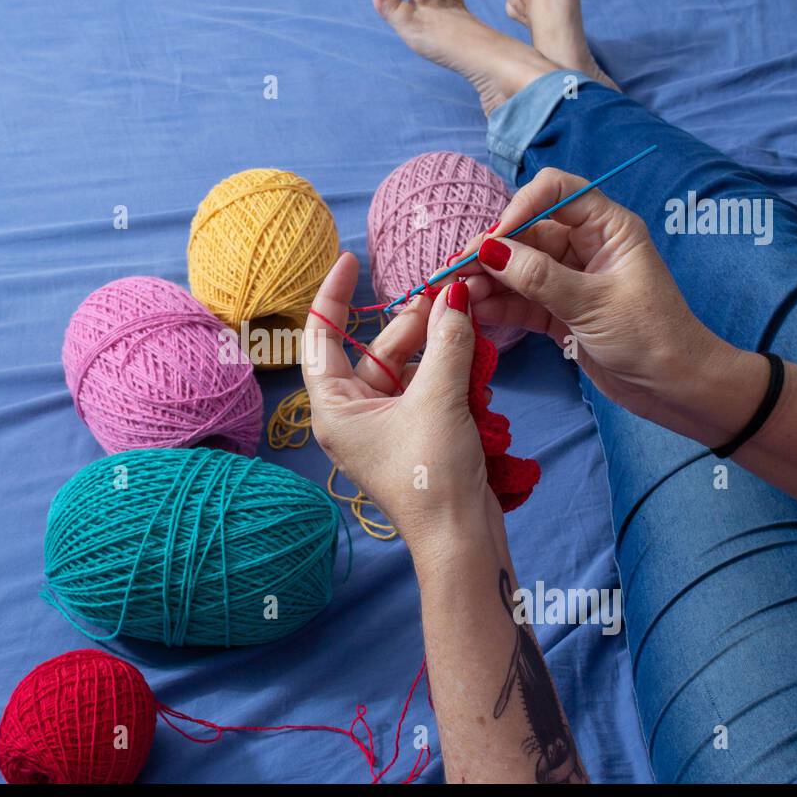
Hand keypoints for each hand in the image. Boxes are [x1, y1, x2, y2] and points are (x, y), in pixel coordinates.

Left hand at [301, 252, 501, 570]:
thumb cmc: (432, 476)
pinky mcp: (415, 433)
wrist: (460, 537)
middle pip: (376, 348)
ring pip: (407, 366)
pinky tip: (474, 357)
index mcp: (334, 407)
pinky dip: (449, 370)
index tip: (350, 258)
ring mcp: (384, 424)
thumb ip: (446, 341)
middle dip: (412, 322)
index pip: (321, 338)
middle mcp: (352, 414)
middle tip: (447, 296)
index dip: (334, 295)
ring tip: (467, 322)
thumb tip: (454, 294)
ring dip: (438, 345)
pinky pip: (426, 387)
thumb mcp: (438, 398)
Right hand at [445, 168, 765, 441]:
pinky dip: (495, 304)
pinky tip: (471, 310)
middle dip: (490, 249)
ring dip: (486, 279)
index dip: (520, 207)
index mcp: (607, 227)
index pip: (556, 192)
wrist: (676, 389)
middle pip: (526, 232)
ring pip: (516, 267)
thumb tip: (489, 250)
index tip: (493, 239)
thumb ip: (538, 276)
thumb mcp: (593, 303)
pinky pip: (519, 299)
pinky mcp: (557, 311)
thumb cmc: (652, 337)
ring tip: (455, 294)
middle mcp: (585, 246)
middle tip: (455, 271)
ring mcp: (569, 279)